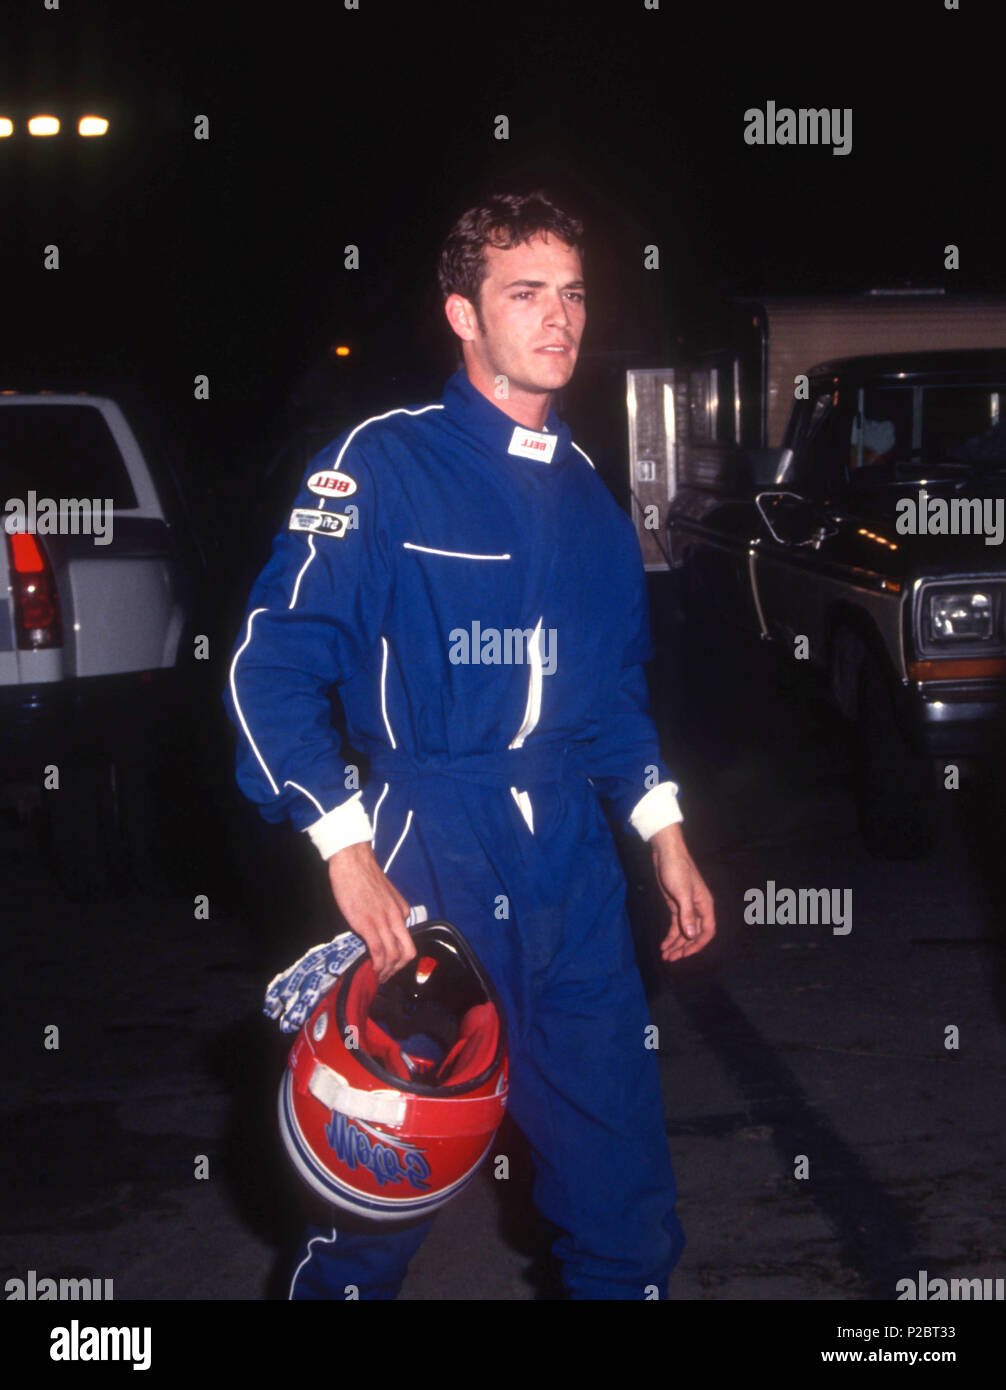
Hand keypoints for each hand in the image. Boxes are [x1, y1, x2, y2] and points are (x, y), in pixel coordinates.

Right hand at [327, 840, 416, 983]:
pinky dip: (377, 965)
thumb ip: (386, 911)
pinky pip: (378, 952)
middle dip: (398, 969)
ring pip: (393, 956)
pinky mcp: (368, 925)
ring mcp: (384, 922)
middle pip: (408, 952)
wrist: (353, 862)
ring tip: (379, 977)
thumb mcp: (384, 895)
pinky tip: (372, 970)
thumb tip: (378, 928)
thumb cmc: (363, 876)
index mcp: (403, 910)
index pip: (407, 939)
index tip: (388, 961)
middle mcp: (398, 917)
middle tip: (387, 975)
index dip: (398, 955)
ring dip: (387, 971)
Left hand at [649, 824, 715, 962]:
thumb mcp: (681, 893)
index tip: (684, 954)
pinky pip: (676, 925)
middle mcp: (698, 909)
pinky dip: (670, 936)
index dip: (698, 945)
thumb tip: (692, 935)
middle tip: (670, 959)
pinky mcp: (675, 906)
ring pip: (684, 932)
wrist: (666, 853)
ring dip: (676, 944)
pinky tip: (663, 945)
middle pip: (694, 935)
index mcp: (705, 905)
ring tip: (665, 956)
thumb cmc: (677, 870)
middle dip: (684, 948)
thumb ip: (687, 914)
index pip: (707, 931)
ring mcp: (686, 908)